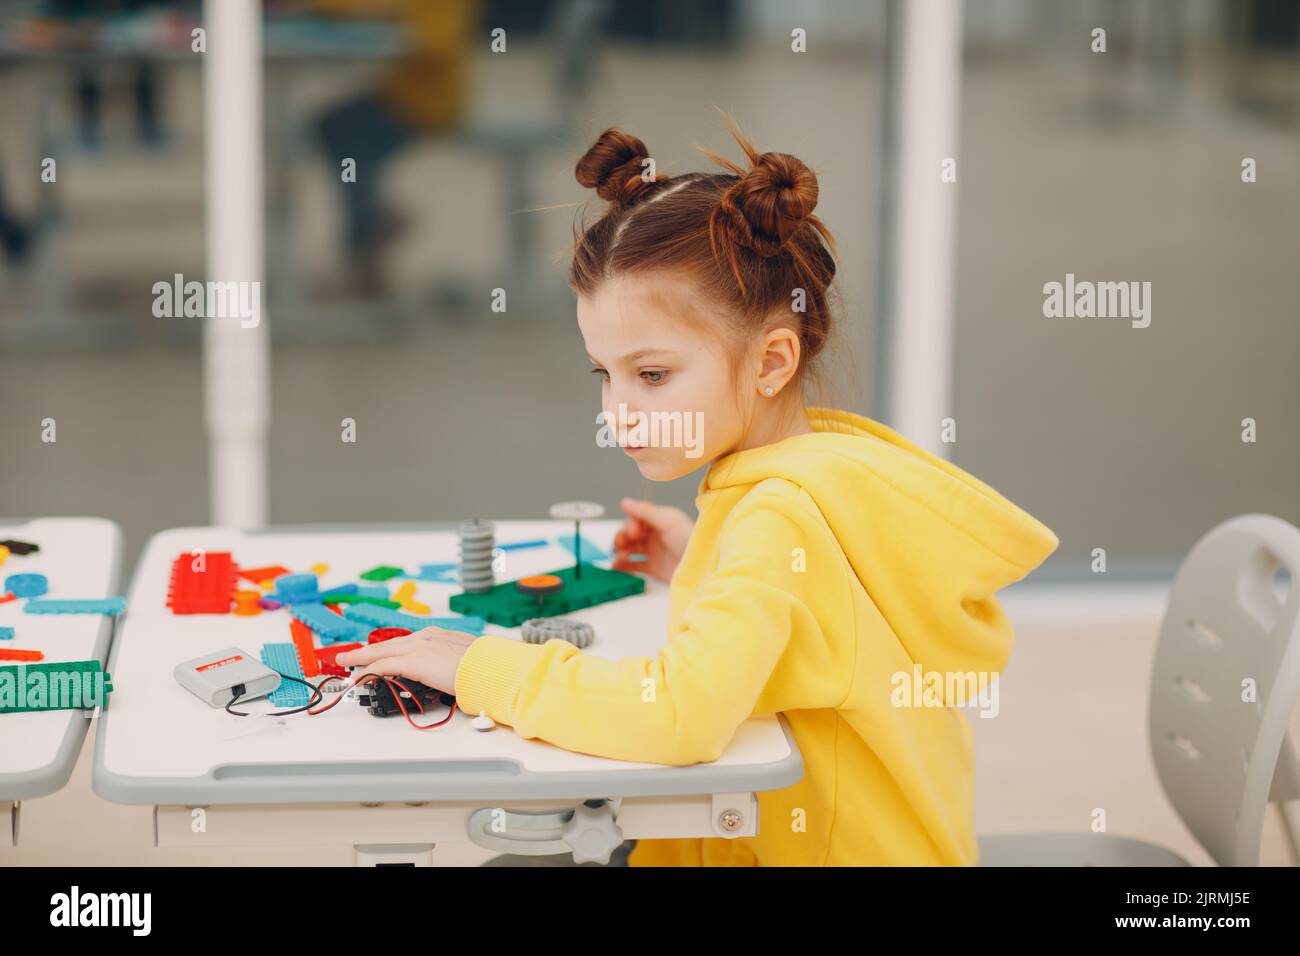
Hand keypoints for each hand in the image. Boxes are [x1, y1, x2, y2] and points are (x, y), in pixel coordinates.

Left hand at [334, 627, 477, 696]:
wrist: (489, 666)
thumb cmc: (484, 666)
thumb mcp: (466, 661)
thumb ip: (452, 665)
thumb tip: (451, 676)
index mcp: (438, 637)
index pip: (406, 642)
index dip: (390, 649)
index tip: (381, 653)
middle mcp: (425, 638)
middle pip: (388, 644)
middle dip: (367, 651)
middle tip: (350, 654)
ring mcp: (418, 648)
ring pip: (380, 652)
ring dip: (362, 658)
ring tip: (346, 663)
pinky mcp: (413, 661)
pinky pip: (382, 666)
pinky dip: (367, 672)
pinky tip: (358, 678)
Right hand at [611, 497, 693, 583]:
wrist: (701, 567)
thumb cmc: (689, 540)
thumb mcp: (668, 521)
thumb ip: (645, 511)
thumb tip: (625, 502)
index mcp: (660, 520)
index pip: (637, 519)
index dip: (630, 524)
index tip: (633, 532)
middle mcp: (656, 535)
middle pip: (630, 534)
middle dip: (622, 537)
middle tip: (622, 544)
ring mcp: (654, 552)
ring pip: (630, 549)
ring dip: (620, 551)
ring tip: (620, 557)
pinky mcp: (654, 568)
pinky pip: (634, 565)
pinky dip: (623, 565)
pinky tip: (616, 566)